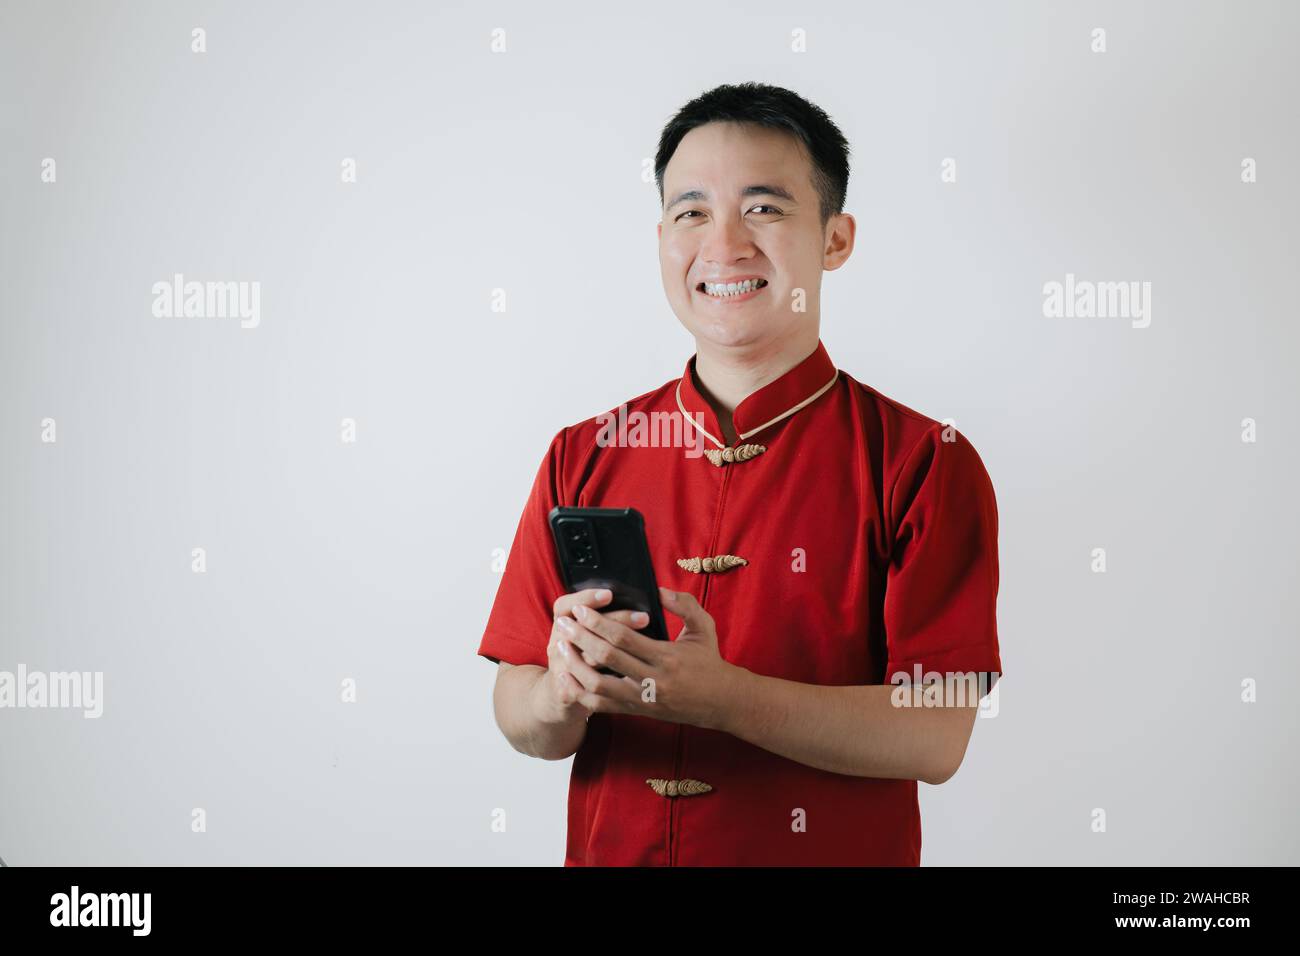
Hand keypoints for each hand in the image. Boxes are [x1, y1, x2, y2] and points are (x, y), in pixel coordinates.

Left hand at [555, 586, 746, 729]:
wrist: (720, 702)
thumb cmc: (709, 661)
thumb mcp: (704, 627)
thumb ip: (684, 604)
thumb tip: (658, 591)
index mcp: (667, 657)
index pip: (624, 638)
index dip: (598, 622)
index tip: (581, 610)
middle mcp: (653, 680)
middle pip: (607, 658)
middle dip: (580, 638)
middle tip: (563, 623)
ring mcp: (643, 699)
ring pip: (599, 685)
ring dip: (575, 666)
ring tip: (560, 648)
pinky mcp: (637, 710)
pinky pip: (602, 706)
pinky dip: (581, 693)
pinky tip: (568, 677)